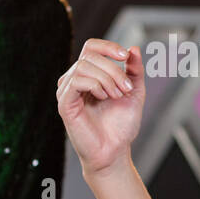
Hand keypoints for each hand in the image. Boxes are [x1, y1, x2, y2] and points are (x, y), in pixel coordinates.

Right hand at [56, 39, 143, 177]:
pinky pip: (76, 81)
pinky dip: (95, 85)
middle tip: (126, 89)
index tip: (126, 57)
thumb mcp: (134, 92)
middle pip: (90, 55)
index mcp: (89, 75)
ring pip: (84, 66)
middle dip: (113, 69)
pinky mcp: (64, 103)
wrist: (114, 151)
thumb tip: (134, 49)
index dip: (108, 47)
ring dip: (107, 78)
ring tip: (117, 95)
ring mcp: (67, 91)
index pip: (92, 47)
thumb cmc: (121, 125)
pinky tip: (104, 97)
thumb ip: (134, 70)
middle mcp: (75, 79)